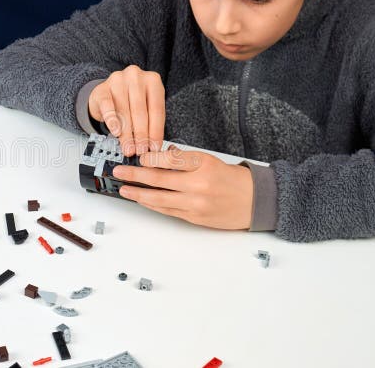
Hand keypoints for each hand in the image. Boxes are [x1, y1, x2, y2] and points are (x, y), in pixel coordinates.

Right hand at [88, 65, 164, 155]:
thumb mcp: (146, 106)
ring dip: (127, 134)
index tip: (155, 147)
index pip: (157, 109)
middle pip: (140, 111)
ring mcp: (118, 80)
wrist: (106, 93)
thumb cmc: (129, 101)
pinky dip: (112, 121)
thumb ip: (150, 121)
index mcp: (152, 80)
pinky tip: (116, 132)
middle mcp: (136, 77)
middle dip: (141, 134)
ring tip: (129, 148)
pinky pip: (108, 107)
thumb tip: (152, 145)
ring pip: (124, 111)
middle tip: (141, 150)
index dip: (156, 130)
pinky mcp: (102, 89)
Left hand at [112, 148, 253, 229]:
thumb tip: (157, 156)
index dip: (149, 159)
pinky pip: (168, 210)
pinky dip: (152, 204)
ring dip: (138, 193)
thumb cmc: (231, 179)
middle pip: (159, 179)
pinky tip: (141, 199)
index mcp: (203, 164)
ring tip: (124, 189)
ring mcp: (196, 203)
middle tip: (119, 172)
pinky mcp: (195, 217)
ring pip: (159, 198)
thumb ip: (183, 159)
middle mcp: (198, 184)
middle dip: (135, 175)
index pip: (169, 159)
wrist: (255, 201)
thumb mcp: (209, 160)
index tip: (137, 157)